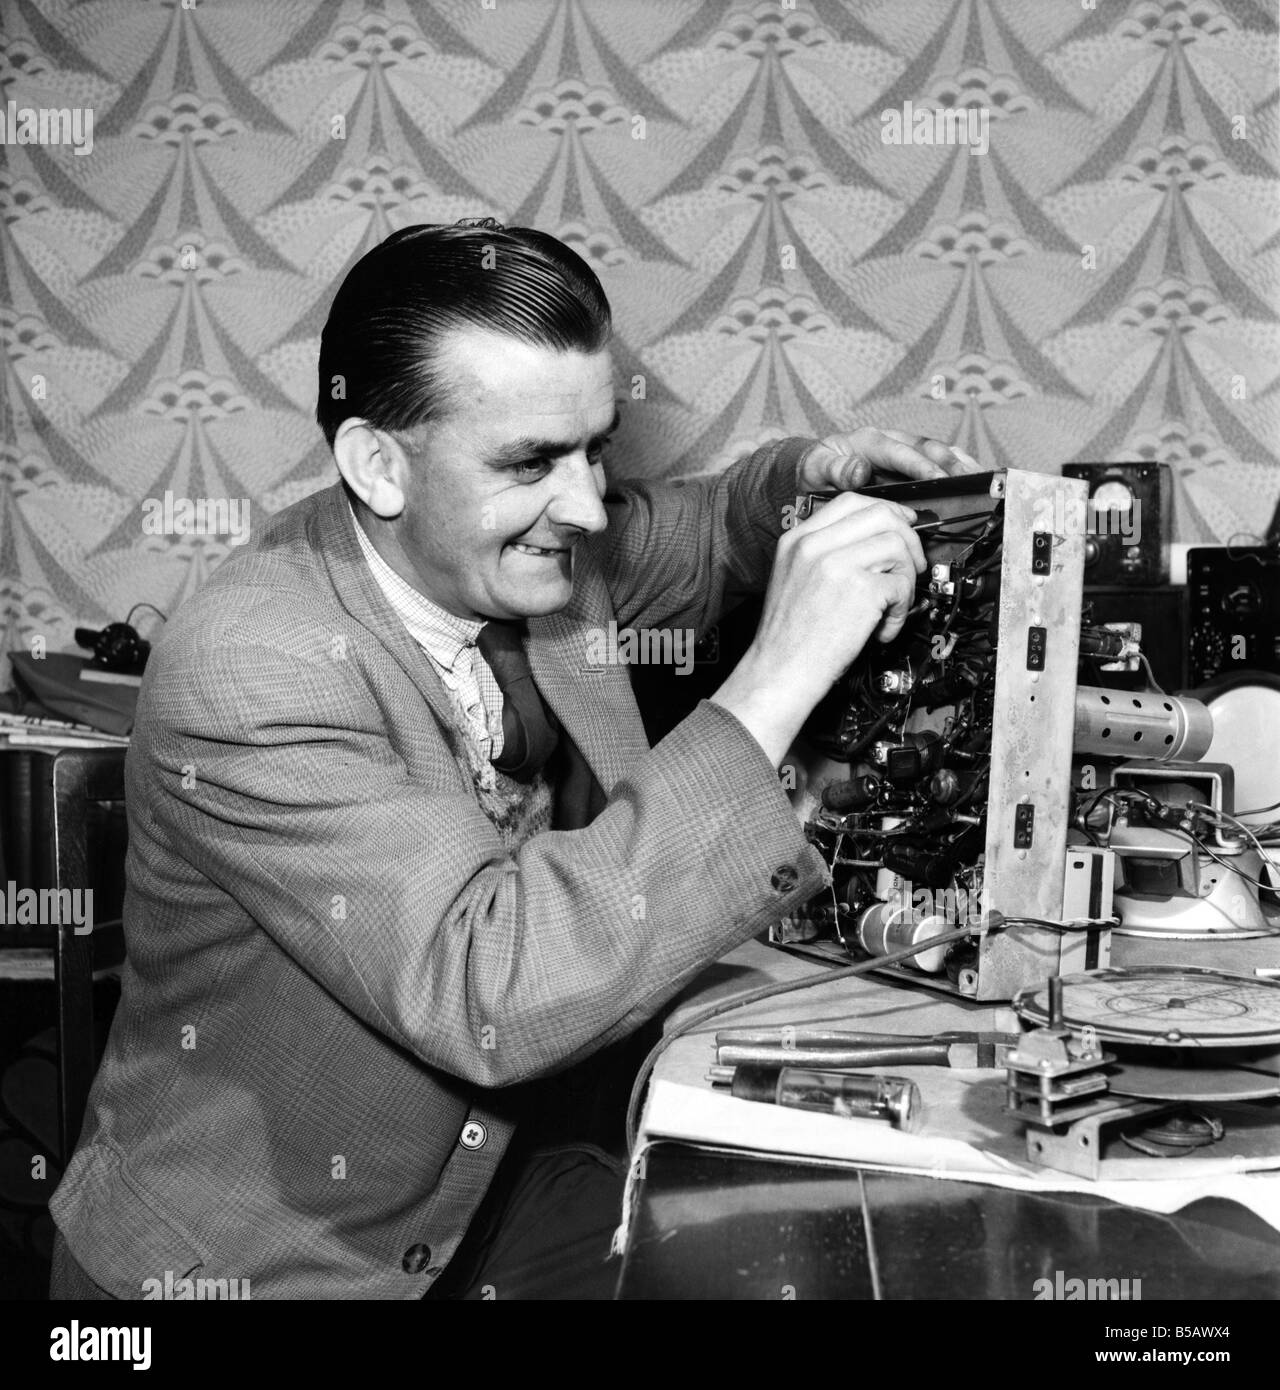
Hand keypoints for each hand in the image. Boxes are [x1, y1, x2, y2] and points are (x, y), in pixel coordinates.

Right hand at [711, 490, 926, 764]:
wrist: (779, 672)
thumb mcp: (794, 579)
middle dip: (908, 539)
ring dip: (907, 577)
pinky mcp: (860, 589)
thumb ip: (824, 554)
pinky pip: (901, 584)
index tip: (902, 527)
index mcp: (796, 540)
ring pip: (897, 545)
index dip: (886, 510)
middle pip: (881, 514)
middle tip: (912, 567)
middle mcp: (814, 545)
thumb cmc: (789, 638)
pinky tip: (882, 629)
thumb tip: (876, 541)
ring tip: (893, 605)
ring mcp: (836, 564)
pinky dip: (901, 610)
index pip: (850, 501)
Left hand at [797, 427, 983, 494]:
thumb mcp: (816, 468)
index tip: (937, 478)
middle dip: (951, 462)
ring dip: (960, 464)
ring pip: (938, 453)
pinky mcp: (908, 467)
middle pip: (928, 448)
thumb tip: (858, 470)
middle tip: (971, 478)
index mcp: (869, 441)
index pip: (901, 451)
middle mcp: (891, 443)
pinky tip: (972, 481)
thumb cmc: (814, 470)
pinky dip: (956, 471)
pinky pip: (936, 466)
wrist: (811, 472)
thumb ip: (834, 470)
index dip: (921, 464)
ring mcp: (902, 453)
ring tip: (982, 477)